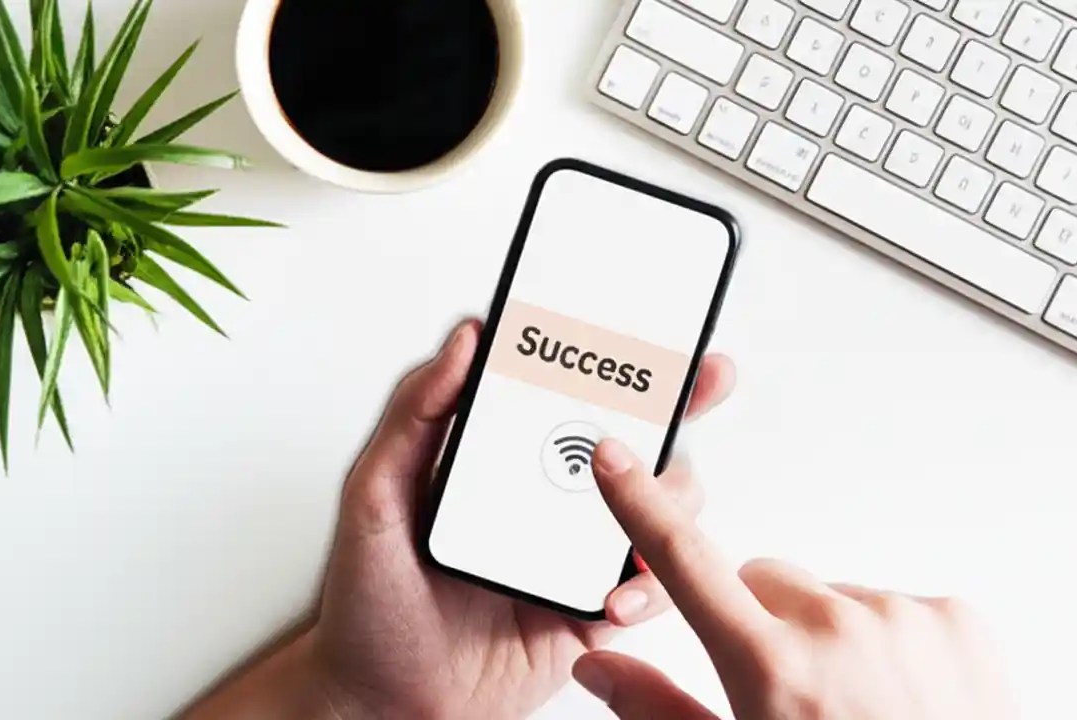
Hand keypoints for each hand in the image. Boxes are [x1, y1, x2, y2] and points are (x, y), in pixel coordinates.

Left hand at [312, 319, 734, 718]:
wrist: (381, 704)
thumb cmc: (368, 604)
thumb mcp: (374, 497)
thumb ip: (414, 416)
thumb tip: (462, 341)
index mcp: (500, 461)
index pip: (563, 394)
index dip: (611, 359)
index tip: (645, 326)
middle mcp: (546, 499)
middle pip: (631, 441)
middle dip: (681, 406)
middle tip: (708, 379)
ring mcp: (573, 553)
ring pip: (655, 511)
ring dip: (668, 506)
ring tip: (645, 517)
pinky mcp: (590, 610)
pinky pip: (646, 589)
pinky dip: (650, 589)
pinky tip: (616, 598)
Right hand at [574, 440, 1011, 719]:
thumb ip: (661, 713)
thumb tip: (599, 665)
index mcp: (772, 669)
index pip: (685, 562)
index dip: (641, 505)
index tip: (615, 458)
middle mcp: (837, 628)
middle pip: (763, 579)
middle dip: (758, 618)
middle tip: (783, 691)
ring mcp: (904, 618)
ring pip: (833, 598)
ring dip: (830, 636)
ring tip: (856, 707)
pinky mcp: (957, 620)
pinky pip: (896, 608)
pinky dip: (890, 644)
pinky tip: (902, 699)